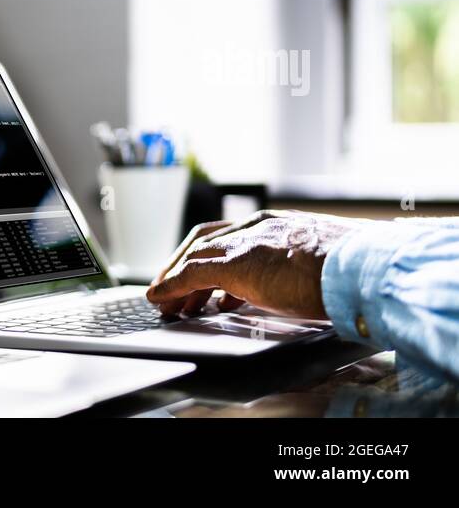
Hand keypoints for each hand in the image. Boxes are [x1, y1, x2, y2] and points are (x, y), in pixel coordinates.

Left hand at [146, 210, 366, 318]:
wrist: (366, 268)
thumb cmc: (356, 270)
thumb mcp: (319, 263)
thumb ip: (296, 268)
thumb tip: (290, 286)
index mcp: (277, 223)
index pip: (228, 234)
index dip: (206, 254)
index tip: (195, 277)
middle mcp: (257, 225)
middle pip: (203, 241)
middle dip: (181, 265)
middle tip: (170, 291)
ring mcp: (246, 241)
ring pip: (193, 256)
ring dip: (173, 280)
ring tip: (166, 304)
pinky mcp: (237, 263)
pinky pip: (190, 273)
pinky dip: (171, 287)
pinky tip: (163, 301)